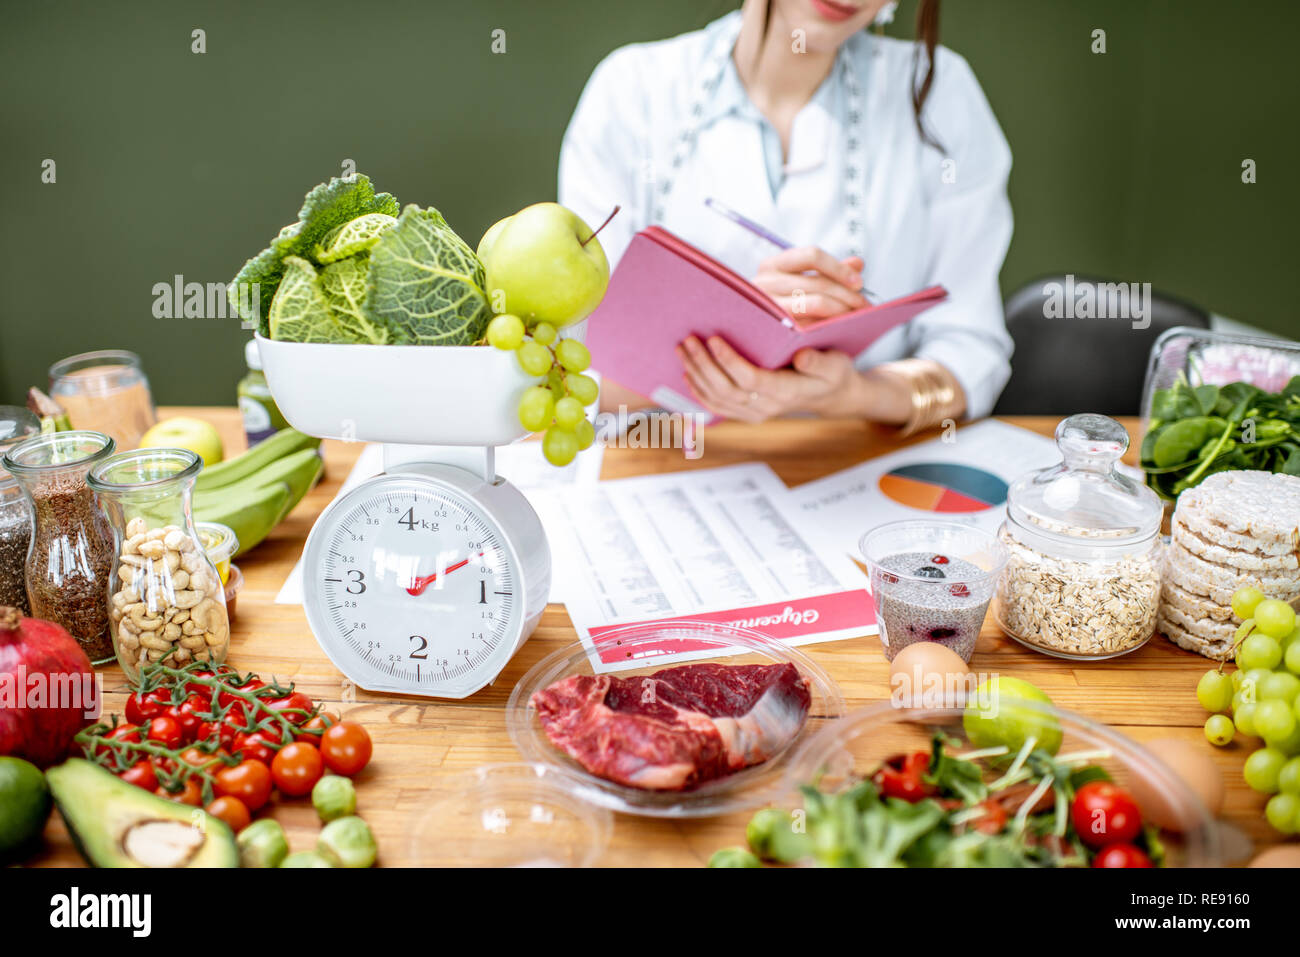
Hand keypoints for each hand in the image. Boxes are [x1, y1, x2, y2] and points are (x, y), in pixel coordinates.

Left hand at [677, 335, 865, 422]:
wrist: (830, 395)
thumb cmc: (833, 373)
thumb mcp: (836, 364)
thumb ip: (820, 363)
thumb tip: (802, 356)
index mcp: (787, 392)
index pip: (750, 379)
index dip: (729, 361)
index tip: (714, 339)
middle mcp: (767, 407)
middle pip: (726, 389)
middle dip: (704, 364)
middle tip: (688, 340)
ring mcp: (755, 413)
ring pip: (717, 399)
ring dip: (696, 375)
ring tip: (683, 350)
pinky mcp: (747, 413)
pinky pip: (717, 407)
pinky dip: (699, 391)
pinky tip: (688, 373)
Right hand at [752, 247, 865, 321]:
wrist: (755, 344)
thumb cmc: (783, 308)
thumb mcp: (803, 286)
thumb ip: (829, 273)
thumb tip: (858, 262)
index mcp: (771, 265)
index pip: (811, 256)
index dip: (839, 268)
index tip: (859, 282)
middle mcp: (763, 283)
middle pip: (818, 282)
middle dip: (848, 294)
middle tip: (866, 306)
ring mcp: (766, 307)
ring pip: (815, 302)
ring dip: (842, 309)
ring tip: (858, 317)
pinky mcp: (771, 330)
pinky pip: (809, 324)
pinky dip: (829, 324)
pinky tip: (841, 329)